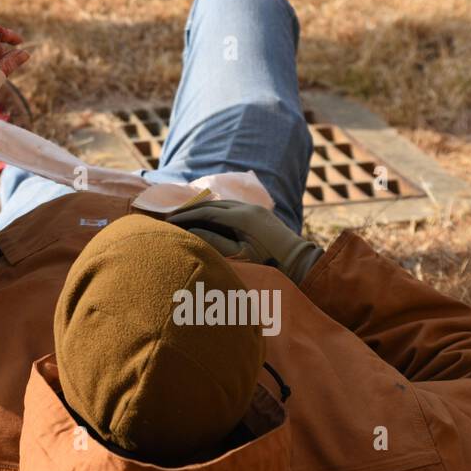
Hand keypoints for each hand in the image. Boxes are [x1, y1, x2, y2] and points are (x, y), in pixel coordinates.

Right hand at [165, 199, 322, 282]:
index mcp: (241, 218)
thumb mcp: (239, 257)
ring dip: (202, 209)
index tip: (168, 221)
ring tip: (185, 217)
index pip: (206, 212)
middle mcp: (247, 208)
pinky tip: (207, 219)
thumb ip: (213, 242)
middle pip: (212, 204)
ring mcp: (255, 209)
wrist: (302, 265)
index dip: (185, 216)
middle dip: (190, 210)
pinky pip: (232, 207)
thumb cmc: (270, 266)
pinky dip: (216, 211)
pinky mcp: (260, 214)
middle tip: (171, 217)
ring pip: (222, 204)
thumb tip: (191, 231)